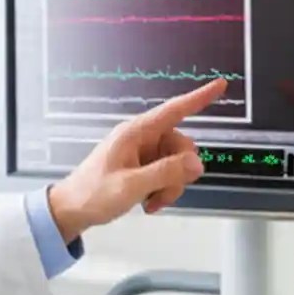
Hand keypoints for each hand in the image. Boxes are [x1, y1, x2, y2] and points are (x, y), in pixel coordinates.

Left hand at [47, 79, 227, 243]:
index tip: (220, 84)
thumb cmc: (93, 194)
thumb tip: (196, 163)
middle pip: (183, 146)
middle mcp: (142, 138)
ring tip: (150, 201)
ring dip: (171, 186)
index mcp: (135, 133)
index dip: (199, 97)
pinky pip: (169, 175)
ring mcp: (143, 153)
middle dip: (180, 172)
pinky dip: (164, 191)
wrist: (73, 210)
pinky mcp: (144, 167)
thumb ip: (165, 173)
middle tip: (160, 192)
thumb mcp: (130, 186)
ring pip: (179, 164)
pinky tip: (149, 203)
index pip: (174, 110)